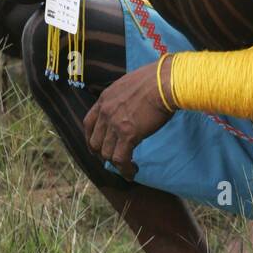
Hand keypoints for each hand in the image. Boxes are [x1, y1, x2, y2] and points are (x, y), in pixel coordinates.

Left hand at [83, 60, 172, 179]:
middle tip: (113, 160)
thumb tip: (127, 106)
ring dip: (116, 163)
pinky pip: (120, 159)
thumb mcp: (128, 84)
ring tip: (127, 167)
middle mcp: (105, 111)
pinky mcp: (127, 134)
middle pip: (95, 141)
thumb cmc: (154, 80)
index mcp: (105, 98)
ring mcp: (115, 124)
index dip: (90, 138)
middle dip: (102, 154)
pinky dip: (125, 169)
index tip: (95, 147)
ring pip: (106, 153)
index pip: (88, 123)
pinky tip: (132, 172)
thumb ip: (121, 97)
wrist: (165, 82)